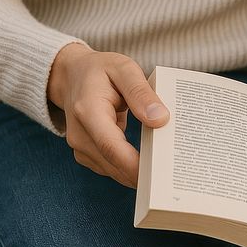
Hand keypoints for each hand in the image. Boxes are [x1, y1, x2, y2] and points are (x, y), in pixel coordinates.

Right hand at [47, 43, 169, 187]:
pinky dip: (130, 169)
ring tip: (167, 171)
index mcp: (88, 111)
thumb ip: (141, 93)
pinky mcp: (87, 154)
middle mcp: (80, 134)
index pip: (111, 146)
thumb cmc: (101, 70)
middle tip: (173, 176)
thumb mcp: (124, 69)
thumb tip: (160, 119)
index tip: (159, 172)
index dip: (134, 164)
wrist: (73, 76)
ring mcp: (81, 147)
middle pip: (113, 164)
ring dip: (138, 174)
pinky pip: (111, 167)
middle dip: (143, 173)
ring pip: (113, 170)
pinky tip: (152, 164)